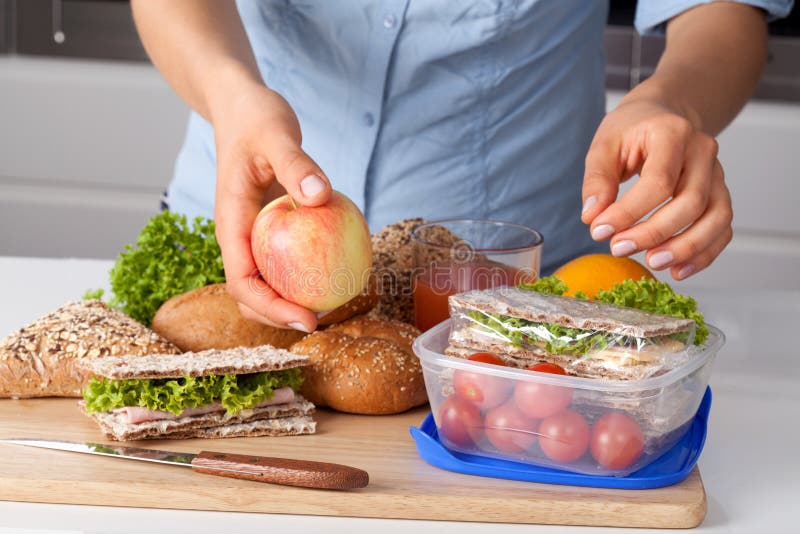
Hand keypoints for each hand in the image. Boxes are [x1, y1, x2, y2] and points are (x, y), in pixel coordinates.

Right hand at [211, 79, 330, 330]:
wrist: (241, 107)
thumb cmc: (255, 119)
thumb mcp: (276, 135)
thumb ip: (296, 165)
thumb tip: (320, 197)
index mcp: (231, 224)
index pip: (242, 282)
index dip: (271, 309)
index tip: (306, 319)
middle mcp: (239, 236)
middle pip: (251, 293)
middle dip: (280, 315)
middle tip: (322, 320)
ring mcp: (254, 234)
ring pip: (267, 280)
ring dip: (292, 298)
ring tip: (332, 304)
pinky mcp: (270, 227)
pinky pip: (286, 258)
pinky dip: (306, 271)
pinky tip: (339, 269)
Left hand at [581, 98, 732, 279]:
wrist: (663, 115)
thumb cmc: (632, 130)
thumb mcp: (604, 145)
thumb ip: (597, 180)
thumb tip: (592, 217)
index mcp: (673, 133)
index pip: (658, 181)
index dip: (629, 212)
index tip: (599, 231)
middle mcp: (703, 152)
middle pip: (691, 202)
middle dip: (654, 233)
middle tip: (619, 248)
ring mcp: (717, 174)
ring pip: (716, 218)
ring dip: (686, 248)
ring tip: (652, 263)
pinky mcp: (719, 194)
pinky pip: (722, 228)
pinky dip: (704, 253)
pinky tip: (678, 270)